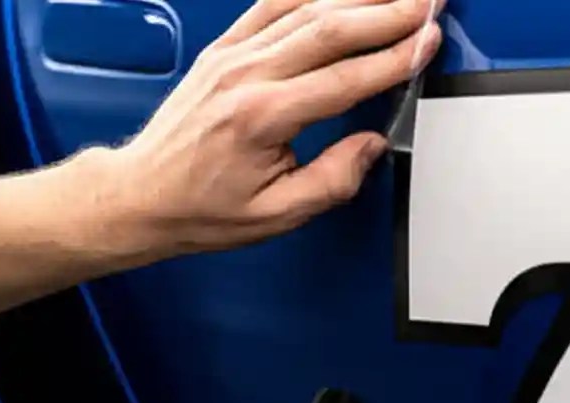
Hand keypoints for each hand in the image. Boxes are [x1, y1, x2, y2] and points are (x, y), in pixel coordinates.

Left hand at [100, 0, 443, 259]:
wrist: (141, 195)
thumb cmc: (201, 207)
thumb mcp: (277, 214)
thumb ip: (333, 181)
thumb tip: (371, 147)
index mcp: (263, 118)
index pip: (345, 78)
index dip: (394, 57)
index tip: (427, 42)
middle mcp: (246, 76)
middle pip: (330, 28)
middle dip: (388, 11)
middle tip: (428, 1)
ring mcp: (231, 56)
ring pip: (304, 7)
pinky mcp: (222, 48)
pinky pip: (270, 2)